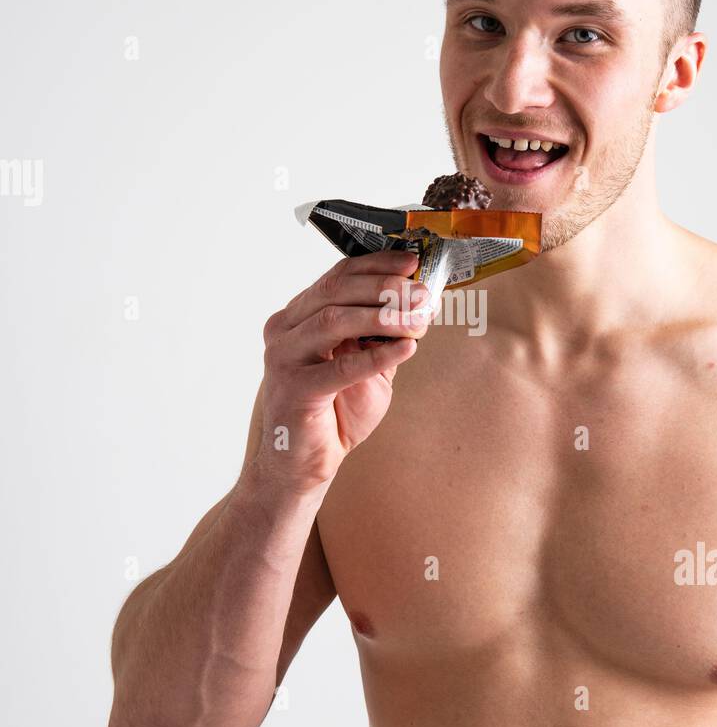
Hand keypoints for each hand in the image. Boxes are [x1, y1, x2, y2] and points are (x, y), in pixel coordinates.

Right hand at [255, 250, 430, 493]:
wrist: (303, 464)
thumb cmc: (333, 413)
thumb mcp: (365, 364)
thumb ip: (382, 335)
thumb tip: (419, 302)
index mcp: (297, 317)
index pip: (337, 277)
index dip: (376, 265)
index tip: (411, 262)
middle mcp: (285, 331)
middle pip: (336, 291)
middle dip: (385, 288)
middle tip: (421, 293)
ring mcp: (285, 359)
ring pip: (335, 320)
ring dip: (383, 316)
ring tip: (418, 319)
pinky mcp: (294, 389)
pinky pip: (341, 366)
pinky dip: (377, 355)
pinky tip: (407, 348)